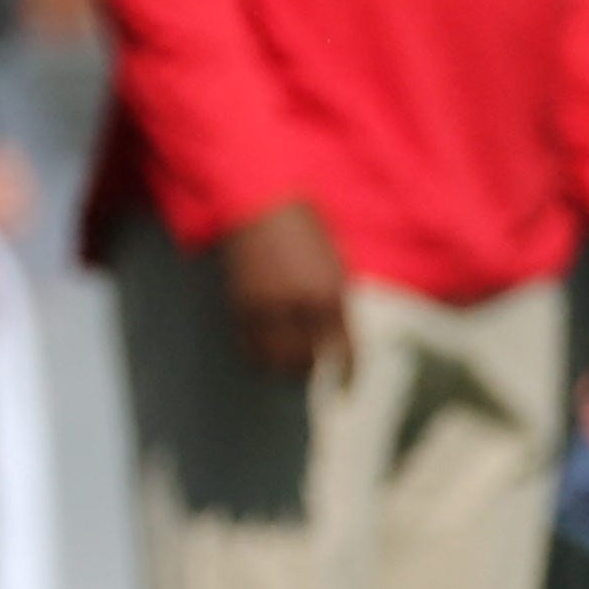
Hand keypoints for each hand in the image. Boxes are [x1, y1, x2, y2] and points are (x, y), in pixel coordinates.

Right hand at [217, 199, 351, 379]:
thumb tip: (336, 335)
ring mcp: (265, 305)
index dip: (349, 374)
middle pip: (305, 360)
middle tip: (314, 368)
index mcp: (329, 294)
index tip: (348, 387)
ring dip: (282, 366)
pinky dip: (257, 354)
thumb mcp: (333, 263)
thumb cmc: (303, 227)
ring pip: (273, 358)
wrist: (258, 201)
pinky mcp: (240, 302)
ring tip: (287, 363)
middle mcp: (298, 305)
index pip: (344, 350)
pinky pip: (248, 345)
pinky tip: (264, 349)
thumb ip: (336, 300)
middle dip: (311, 368)